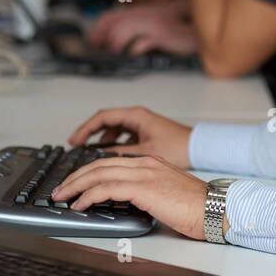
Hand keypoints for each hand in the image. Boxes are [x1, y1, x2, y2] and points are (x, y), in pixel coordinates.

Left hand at [52, 155, 208, 239]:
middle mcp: (145, 163)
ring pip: (99, 173)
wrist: (213, 208)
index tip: (75, 183)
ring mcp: (144, 173)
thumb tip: (124, 202)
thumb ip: (145, 191)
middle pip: (100, 164)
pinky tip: (80, 204)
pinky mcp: (143, 187)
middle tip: (60, 189)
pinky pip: (106, 189)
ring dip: (75, 186)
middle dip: (75, 177)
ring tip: (62, 197)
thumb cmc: (195, 206)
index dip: (88, 172)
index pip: (110, 161)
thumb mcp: (165, 193)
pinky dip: (88, 196)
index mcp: (150, 163)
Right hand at [68, 105, 192, 168]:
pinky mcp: (146, 135)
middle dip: (89, 135)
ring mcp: (142, 126)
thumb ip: (121, 154)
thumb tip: (101, 159)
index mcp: (136, 116)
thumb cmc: (180, 146)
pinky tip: (111, 159)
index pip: (102, 117)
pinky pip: (123, 138)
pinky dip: (114, 146)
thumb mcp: (145, 151)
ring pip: (114, 131)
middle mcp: (138, 118)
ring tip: (90, 154)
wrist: (200, 148)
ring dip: (101, 141)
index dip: (85, 129)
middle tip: (75, 147)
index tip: (74, 141)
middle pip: (105, 123)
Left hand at [88, 1, 197, 55]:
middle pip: (114, 20)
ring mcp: (153, 23)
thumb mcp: (154, 25)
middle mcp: (145, 13)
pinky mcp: (162, 34)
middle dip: (102, 35)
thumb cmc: (178, 28)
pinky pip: (143, 41)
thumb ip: (138, 29)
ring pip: (125, 29)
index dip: (99, 28)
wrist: (199, 26)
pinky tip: (132, 54)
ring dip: (115, 43)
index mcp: (141, 10)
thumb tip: (120, 40)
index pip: (112, 15)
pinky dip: (135, 49)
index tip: (92, 40)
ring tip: (114, 54)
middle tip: (97, 48)